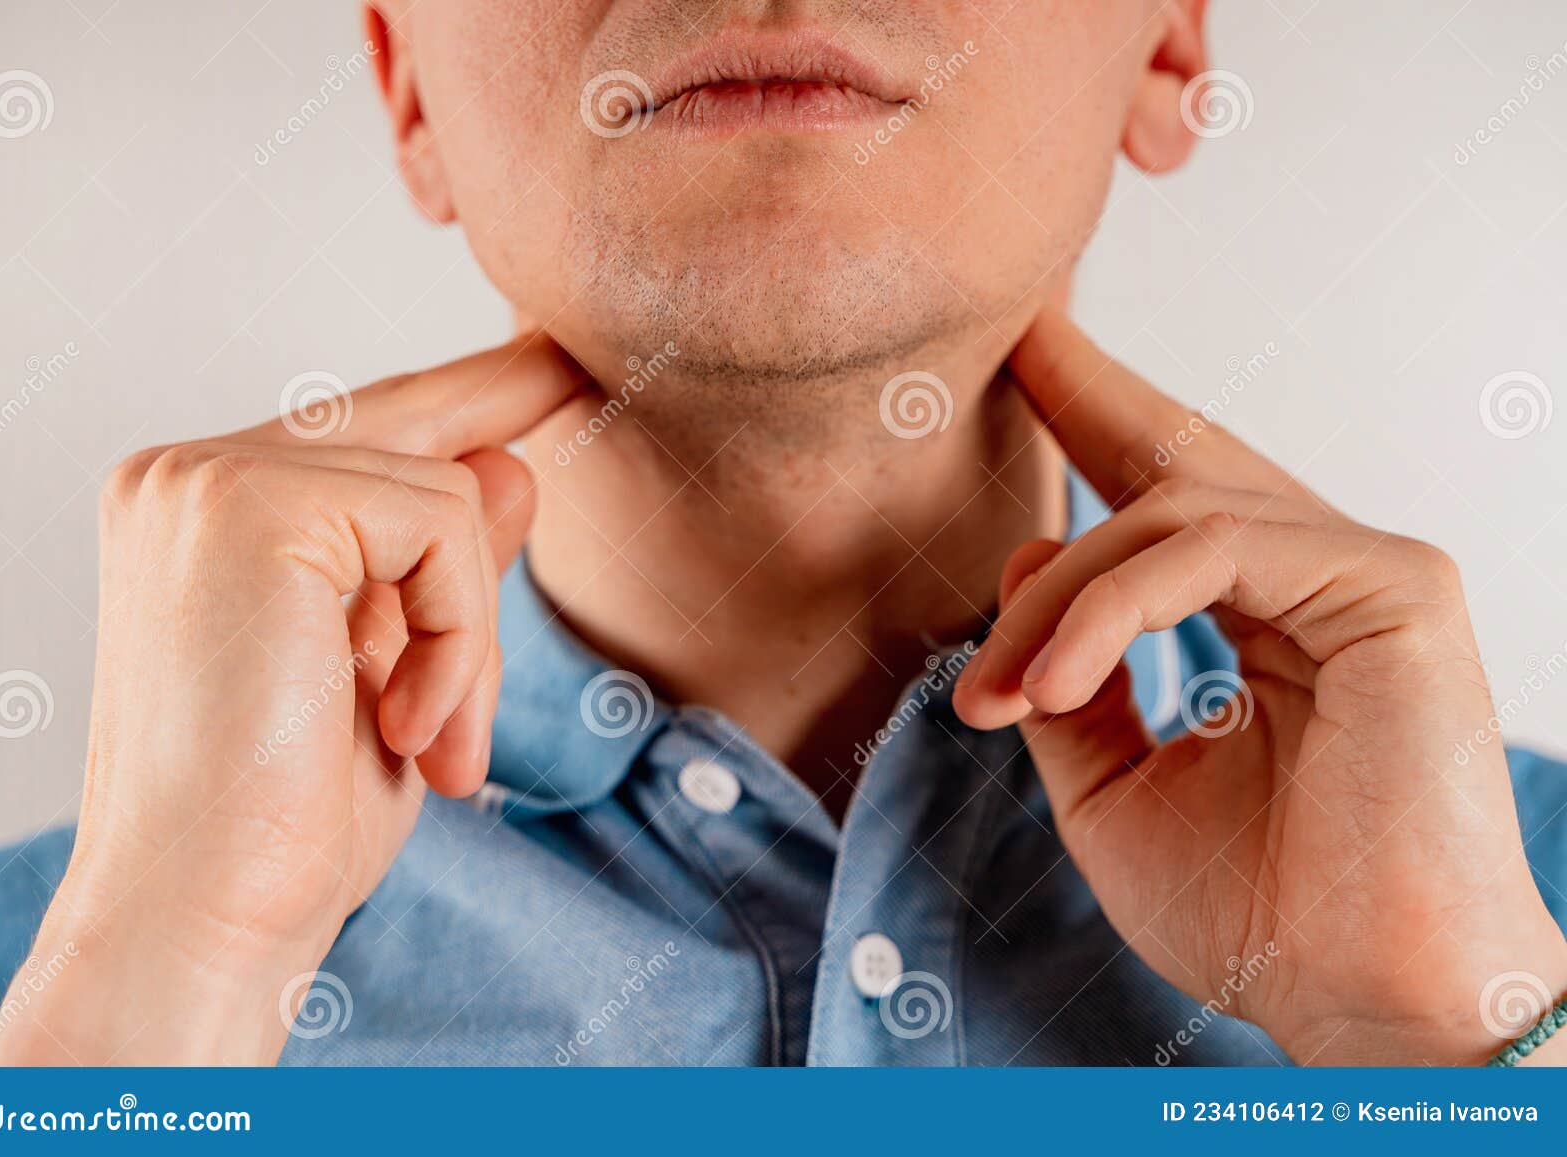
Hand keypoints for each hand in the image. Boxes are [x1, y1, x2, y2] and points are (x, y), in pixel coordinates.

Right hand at [0, 334, 582, 1064]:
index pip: (360, 428)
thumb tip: (510, 467)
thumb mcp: (394, 674)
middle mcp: (189, 476)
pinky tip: (407, 726)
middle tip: (574, 385)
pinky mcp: (255, 503)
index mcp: (205, 516)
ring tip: (431, 745)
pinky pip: (440, 526)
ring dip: (469, 640)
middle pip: (411, 444)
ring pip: (444, 496)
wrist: (208, 921)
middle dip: (487, 498)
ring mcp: (211, 480)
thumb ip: (441, 568)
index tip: (552, 360)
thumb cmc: (288, 821)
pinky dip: (458, 637)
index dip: (467, 392)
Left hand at [954, 310, 1566, 1065]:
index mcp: (1273, 618)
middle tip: (1019, 334)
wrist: (1361, 1004)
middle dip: (1094, 393)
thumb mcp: (1115, 786)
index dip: (1101, 426)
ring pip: (1168, 515)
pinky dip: (1109, 612)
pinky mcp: (1393, 588)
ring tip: (1000, 691)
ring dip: (1055, 601)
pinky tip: (1052, 679)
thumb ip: (1073, 675)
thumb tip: (1028, 560)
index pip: (1174, 502)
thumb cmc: (1257, 912)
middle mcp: (1323, 579)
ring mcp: (1364, 573)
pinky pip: (1211, 552)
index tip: (1024, 370)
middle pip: (1190, 455)